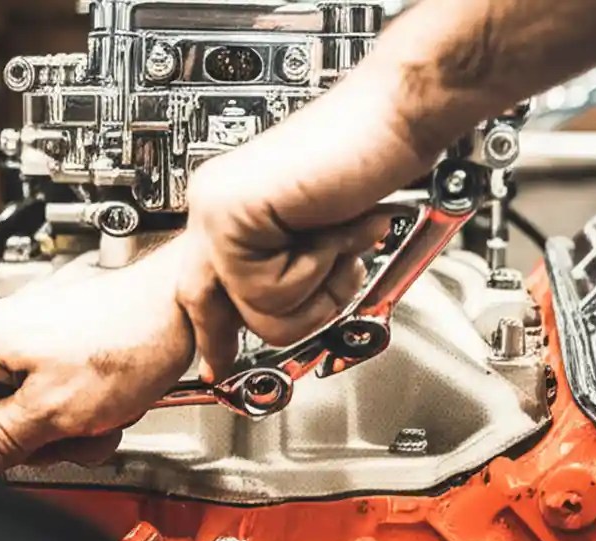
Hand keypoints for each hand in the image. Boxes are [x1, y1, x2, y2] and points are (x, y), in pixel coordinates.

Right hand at [0, 238, 195, 477]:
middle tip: (59, 437)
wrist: (183, 310)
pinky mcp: (66, 354)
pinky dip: (85, 416)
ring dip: (64, 433)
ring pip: (26, 416)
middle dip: (25, 441)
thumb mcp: (54, 409)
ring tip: (94, 421)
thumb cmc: (128, 339)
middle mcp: (0, 340)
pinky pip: (58, 402)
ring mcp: (34, 346)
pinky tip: (108, 411)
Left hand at [174, 152, 401, 380]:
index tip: (221, 365)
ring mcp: (218, 209)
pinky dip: (321, 268)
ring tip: (343, 235)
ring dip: (320, 285)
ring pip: (258, 313)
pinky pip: (271, 293)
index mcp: (226, 208)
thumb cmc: (372, 162)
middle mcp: (212, 206)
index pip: (200, 290)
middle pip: (224, 313)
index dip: (215, 334)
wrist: (395, 120)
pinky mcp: (235, 214)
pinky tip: (338, 224)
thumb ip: (286, 267)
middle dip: (295, 310)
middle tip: (339, 267)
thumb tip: (271, 316)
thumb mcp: (320, 235)